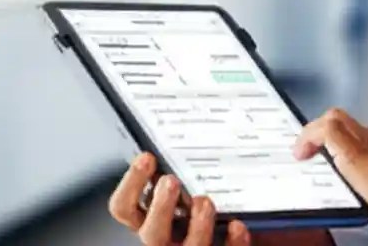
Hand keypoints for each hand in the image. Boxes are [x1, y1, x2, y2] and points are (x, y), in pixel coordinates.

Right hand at [109, 152, 267, 244]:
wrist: (242, 232)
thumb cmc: (211, 202)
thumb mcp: (194, 184)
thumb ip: (189, 169)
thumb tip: (201, 132)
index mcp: (153, 218)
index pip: (125, 207)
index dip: (130, 185)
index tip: (147, 157)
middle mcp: (167, 239)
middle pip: (151, 233)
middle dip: (160, 207)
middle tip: (171, 180)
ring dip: (197, 226)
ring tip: (205, 201)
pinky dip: (232, 242)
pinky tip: (237, 225)